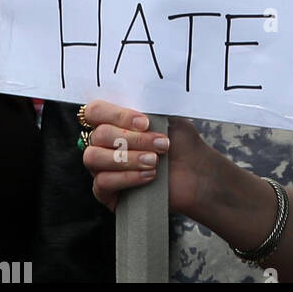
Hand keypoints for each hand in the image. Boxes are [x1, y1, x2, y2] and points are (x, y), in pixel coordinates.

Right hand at [82, 100, 207, 215]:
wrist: (198, 176)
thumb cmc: (182, 145)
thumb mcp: (169, 119)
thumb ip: (148, 108)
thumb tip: (137, 98)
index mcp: (116, 121)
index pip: (96, 111)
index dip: (117, 115)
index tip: (145, 123)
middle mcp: (104, 143)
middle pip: (98, 134)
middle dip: (132, 139)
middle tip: (160, 145)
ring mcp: (103, 168)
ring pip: (94, 158)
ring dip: (127, 158)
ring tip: (154, 161)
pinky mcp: (106, 193)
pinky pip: (102, 183)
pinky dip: (127, 177)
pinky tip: (149, 175)